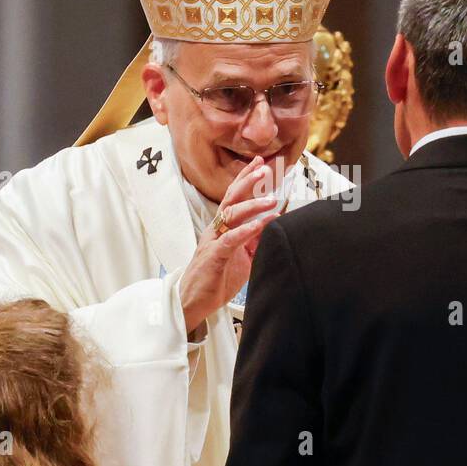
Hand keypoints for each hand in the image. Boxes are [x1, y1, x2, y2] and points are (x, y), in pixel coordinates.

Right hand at [179, 156, 279, 333]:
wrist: (193, 301)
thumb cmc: (215, 279)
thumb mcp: (241, 257)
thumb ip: (254, 241)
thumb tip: (273, 227)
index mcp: (221, 227)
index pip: (234, 197)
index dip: (245, 179)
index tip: (259, 163)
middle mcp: (216, 229)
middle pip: (231, 198)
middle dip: (247, 181)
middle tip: (264, 169)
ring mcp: (213, 241)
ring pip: (231, 215)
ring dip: (252, 205)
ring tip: (271, 199)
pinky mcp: (214, 256)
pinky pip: (231, 239)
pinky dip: (246, 230)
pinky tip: (260, 224)